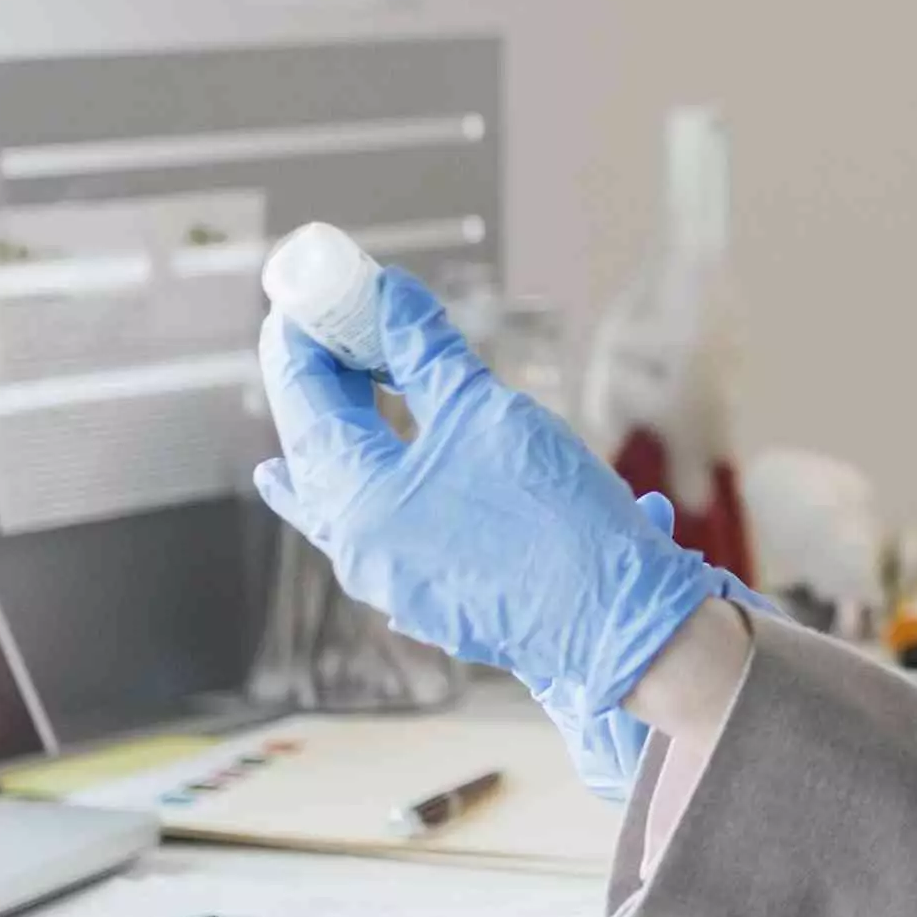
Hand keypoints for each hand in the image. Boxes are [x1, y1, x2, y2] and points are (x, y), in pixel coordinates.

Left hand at [254, 267, 719, 738]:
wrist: (614, 620)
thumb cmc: (549, 513)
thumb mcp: (486, 412)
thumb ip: (425, 351)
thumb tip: (388, 296)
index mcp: (356, 499)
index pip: (306, 402)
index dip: (302, 342)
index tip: (304, 297)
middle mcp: (356, 548)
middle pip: (314, 452)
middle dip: (317, 387)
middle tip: (327, 331)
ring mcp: (389, 580)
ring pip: (332, 502)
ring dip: (328, 446)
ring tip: (306, 417)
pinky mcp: (428, 596)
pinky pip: (370, 535)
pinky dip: (360, 494)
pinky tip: (362, 491)